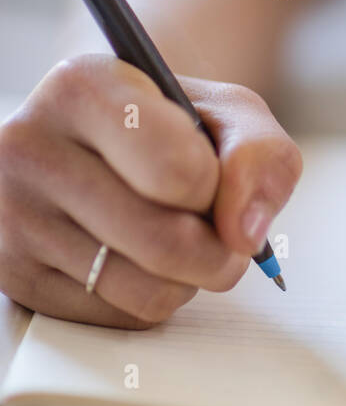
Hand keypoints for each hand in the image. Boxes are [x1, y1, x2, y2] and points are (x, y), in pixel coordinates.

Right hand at [0, 54, 301, 327]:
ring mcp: (13, 216)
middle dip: (218, 249)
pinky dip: (151, 298)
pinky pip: (118, 318)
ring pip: (145, 291)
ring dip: (188, 279)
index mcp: (82, 87)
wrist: (99, 141)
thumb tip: (246, 232)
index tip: (212, 179)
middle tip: (221, 232)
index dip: (216, 187)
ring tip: (179, 237)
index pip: (175, 169)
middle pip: (165, 242)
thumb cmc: (167, 123)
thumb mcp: (226, 110)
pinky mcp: (14, 276)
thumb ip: (260, 154)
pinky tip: (138, 257)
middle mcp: (30, 147)